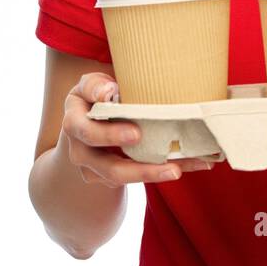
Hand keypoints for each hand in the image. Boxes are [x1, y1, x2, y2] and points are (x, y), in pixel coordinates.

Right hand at [61, 72, 214, 185]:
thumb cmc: (92, 98)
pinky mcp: (111, 178)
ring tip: (181, 170)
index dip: (110, 136)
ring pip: (123, 179)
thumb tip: (108, 91)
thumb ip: (96, 86)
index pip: (86, 131)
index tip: (137, 134)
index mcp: (74, 122)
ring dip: (155, 175)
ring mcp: (95, 169)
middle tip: (170, 165)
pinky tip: (192, 164)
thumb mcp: (90, 86)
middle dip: (139, 168)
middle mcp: (80, 151)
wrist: (82, 127)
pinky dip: (162, 171)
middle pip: (107, 166)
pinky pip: (137, 178)